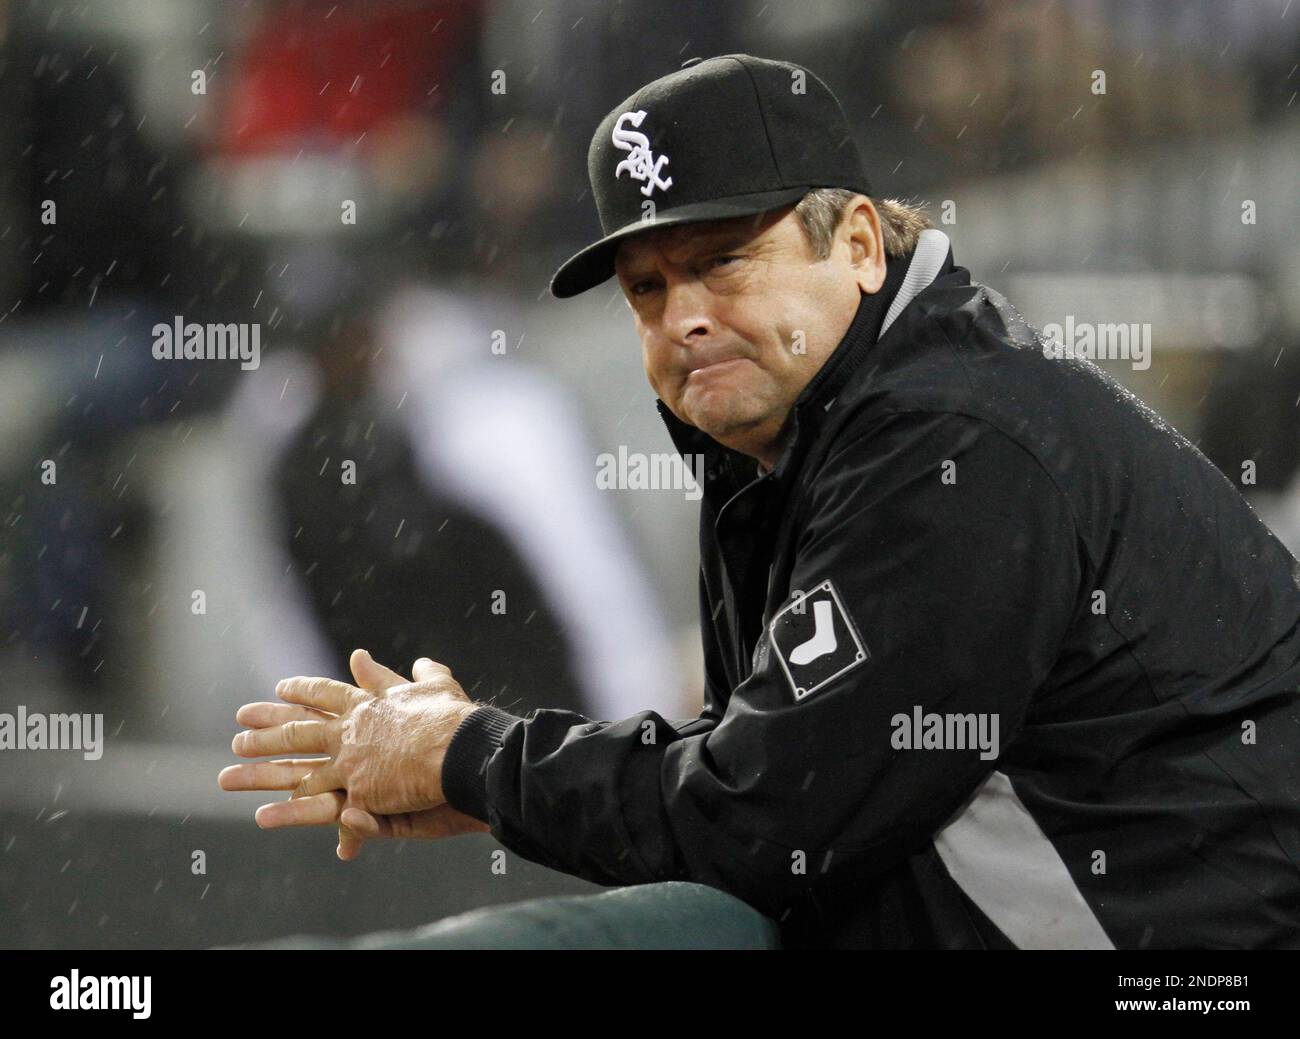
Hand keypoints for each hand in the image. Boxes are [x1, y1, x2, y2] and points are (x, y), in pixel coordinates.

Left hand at [219, 649, 485, 857]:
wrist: (463, 749)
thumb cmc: (455, 719)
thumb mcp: (437, 688)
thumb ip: (422, 675)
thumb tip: (419, 660)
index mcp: (370, 705)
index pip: (328, 693)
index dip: (303, 691)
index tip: (279, 688)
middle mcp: (352, 731)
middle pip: (299, 729)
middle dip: (266, 730)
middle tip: (237, 731)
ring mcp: (351, 762)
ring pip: (295, 768)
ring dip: (259, 773)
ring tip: (227, 776)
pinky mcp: (359, 793)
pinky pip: (318, 805)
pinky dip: (289, 812)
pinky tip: (261, 816)